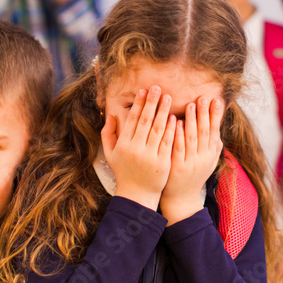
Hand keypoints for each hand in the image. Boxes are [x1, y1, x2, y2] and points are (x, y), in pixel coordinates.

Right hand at [102, 86, 175, 209]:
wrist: (137, 195)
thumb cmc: (124, 172)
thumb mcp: (110, 154)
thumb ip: (107, 134)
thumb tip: (111, 115)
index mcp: (124, 144)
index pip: (132, 119)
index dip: (138, 104)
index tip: (143, 91)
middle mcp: (136, 148)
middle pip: (145, 120)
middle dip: (152, 102)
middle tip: (157, 88)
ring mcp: (150, 155)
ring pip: (158, 129)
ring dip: (163, 111)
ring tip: (168, 97)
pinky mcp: (162, 162)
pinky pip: (167, 141)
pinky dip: (171, 128)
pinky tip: (175, 117)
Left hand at [160, 96, 223, 224]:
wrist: (181, 198)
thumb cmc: (193, 177)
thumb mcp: (207, 163)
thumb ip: (213, 148)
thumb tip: (219, 132)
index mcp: (211, 155)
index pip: (214, 131)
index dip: (215, 116)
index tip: (216, 100)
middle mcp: (203, 158)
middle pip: (205, 132)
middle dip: (205, 114)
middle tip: (203, 97)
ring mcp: (191, 163)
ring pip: (192, 138)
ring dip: (192, 120)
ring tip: (190, 105)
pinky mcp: (178, 167)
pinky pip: (178, 147)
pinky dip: (178, 134)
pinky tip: (176, 122)